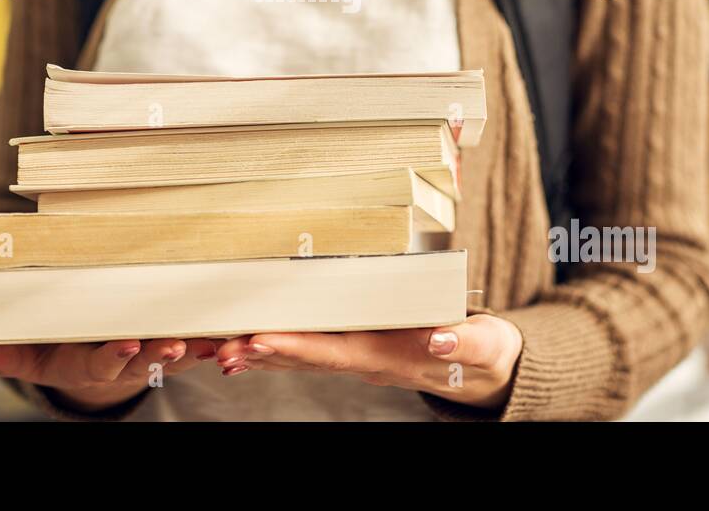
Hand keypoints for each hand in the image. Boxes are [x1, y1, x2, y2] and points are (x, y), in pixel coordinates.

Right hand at [0, 338, 219, 412]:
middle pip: (149, 360)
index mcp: (95, 364)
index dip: (116, 355)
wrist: (95, 358)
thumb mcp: (38, 357)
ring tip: (214, 341)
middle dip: (164, 353)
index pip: (105, 362)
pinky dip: (216, 334)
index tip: (127, 345)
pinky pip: (200, 338)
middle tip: (177, 345)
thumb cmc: (65, 348)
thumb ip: (16, 355)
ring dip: (197, 347)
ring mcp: (155, 351)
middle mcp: (129, 361)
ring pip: (180, 351)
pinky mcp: (177, 338)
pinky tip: (232, 326)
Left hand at [213, 314, 522, 409]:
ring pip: (303, 357)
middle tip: (222, 348)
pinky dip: (278, 347)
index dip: (296, 347)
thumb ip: (464, 342)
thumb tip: (440, 337)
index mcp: (392, 356)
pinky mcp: (360, 348)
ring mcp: (361, 357)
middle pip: (307, 359)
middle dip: (263, 352)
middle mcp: (368, 361)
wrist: (488, 370)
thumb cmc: (486, 353)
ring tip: (220, 349)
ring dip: (262, 353)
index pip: (335, 352)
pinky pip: (312, 349)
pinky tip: (250, 343)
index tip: (260, 339)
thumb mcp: (486, 345)